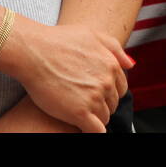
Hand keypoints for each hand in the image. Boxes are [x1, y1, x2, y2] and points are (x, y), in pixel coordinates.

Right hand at [0, 17, 134, 132]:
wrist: (34, 52)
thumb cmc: (59, 41)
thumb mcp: (93, 35)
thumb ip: (115, 49)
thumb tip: (131, 65)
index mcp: (111, 65)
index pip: (120, 88)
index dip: (108, 92)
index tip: (95, 93)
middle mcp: (106, 82)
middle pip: (112, 103)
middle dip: (101, 103)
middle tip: (84, 101)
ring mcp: (94, 98)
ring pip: (104, 117)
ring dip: (95, 117)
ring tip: (79, 111)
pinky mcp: (79, 113)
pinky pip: (96, 131)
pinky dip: (93, 131)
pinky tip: (84, 128)